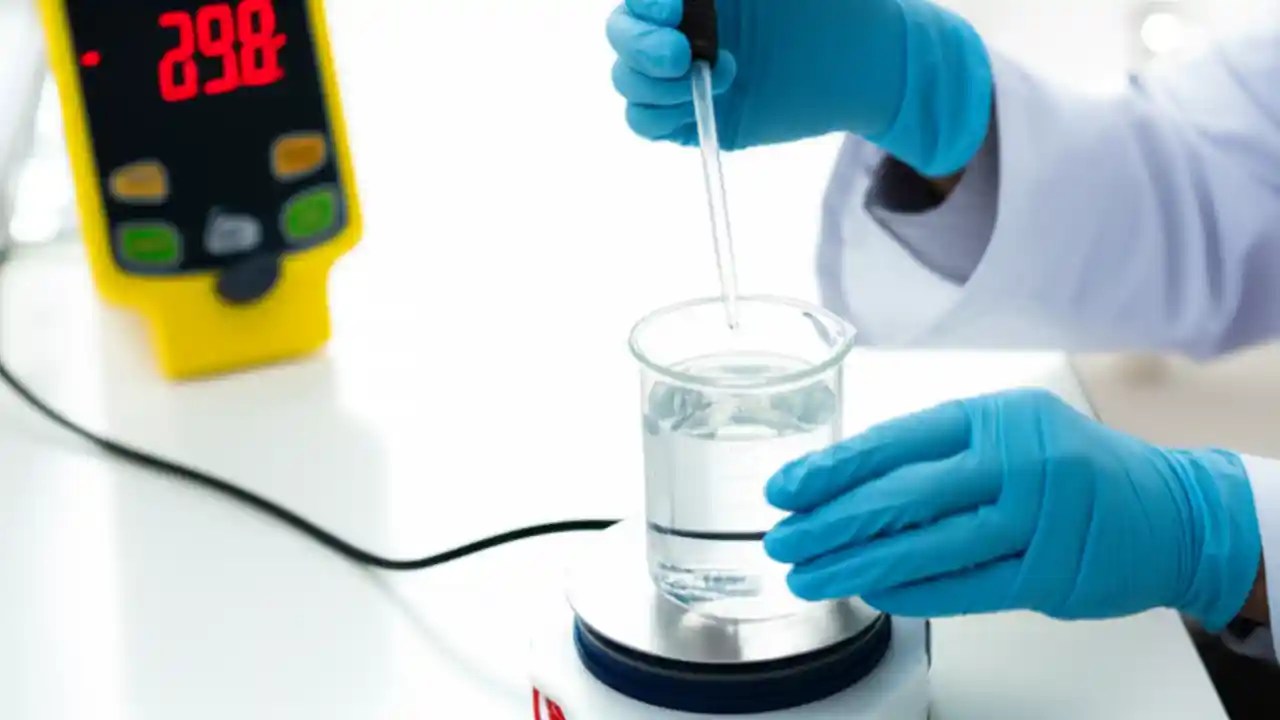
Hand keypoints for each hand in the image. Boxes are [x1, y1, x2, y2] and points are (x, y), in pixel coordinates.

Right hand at [605, 0, 994, 175]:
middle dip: (643, 48)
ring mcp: (682, 75)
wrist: (866, 63)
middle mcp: (679, 28)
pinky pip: (647, 122)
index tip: (673, 6)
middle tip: (682, 56)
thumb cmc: (833, 5)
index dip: (645, 4)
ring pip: (629, 83)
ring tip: (718, 80)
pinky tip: (708, 105)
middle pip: (622, 37)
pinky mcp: (691, 118)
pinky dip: (662, 117)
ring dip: (657, 86)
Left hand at [763, 389, 1261, 631]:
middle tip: (781, 541)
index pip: (895, 441)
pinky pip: (966, 587)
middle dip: (830, 522)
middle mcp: (1015, 460)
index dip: (833, 469)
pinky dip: (913, 592)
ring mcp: (1037, 519)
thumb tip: (845, 483)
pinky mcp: (1052, 574)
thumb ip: (938, 454)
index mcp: (994, 417)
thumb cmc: (1069, 467)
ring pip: (927, 547)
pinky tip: (872, 593)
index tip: (784, 490)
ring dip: (859, 565)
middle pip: (902, 496)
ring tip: (810, 577)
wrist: (1171, 510)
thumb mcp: (1008, 432)